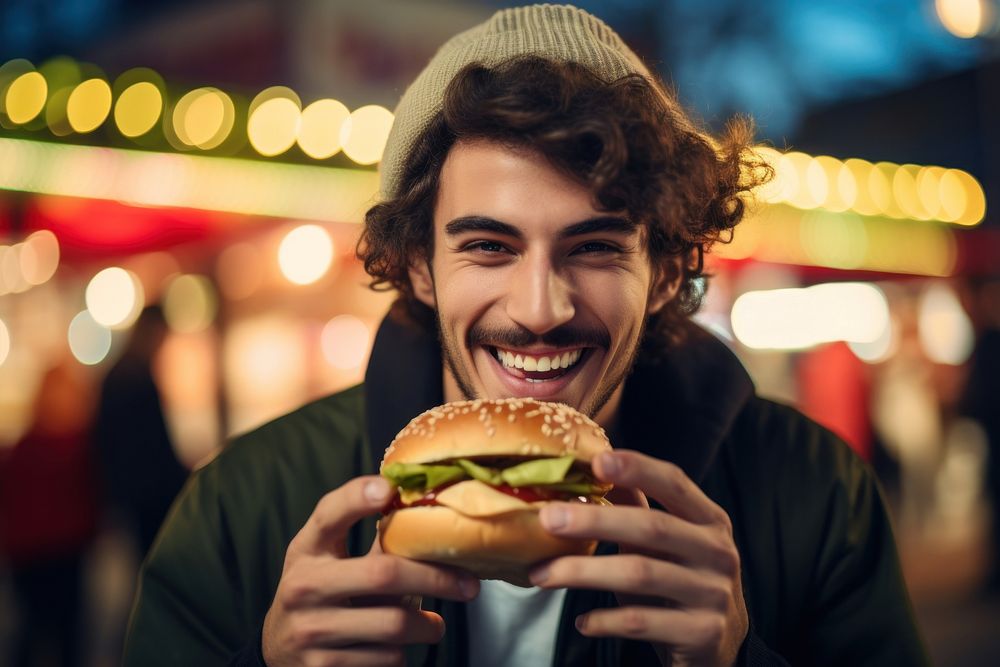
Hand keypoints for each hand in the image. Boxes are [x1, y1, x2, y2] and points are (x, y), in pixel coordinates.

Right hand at [262, 476, 479, 666]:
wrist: (279, 650)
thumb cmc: (321, 591)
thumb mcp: (329, 559)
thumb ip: (372, 539)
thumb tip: (431, 512)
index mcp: (306, 549)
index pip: (328, 514)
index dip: (357, 497)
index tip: (389, 489)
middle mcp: (303, 586)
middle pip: (384, 574)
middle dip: (436, 579)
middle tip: (468, 585)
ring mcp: (309, 630)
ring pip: (393, 625)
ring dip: (426, 626)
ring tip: (434, 625)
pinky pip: (384, 659)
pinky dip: (402, 654)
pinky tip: (399, 647)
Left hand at [529, 451, 747, 666]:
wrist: (718, 643)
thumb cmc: (680, 579)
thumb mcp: (664, 541)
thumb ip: (635, 506)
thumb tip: (593, 463)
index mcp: (708, 519)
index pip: (674, 482)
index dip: (638, 468)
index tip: (596, 461)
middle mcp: (716, 552)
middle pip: (652, 527)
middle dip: (595, 520)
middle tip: (548, 519)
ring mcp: (712, 594)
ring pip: (640, 575)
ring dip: (584, 572)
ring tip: (541, 574)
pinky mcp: (702, 633)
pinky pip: (642, 622)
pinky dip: (606, 620)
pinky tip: (581, 620)